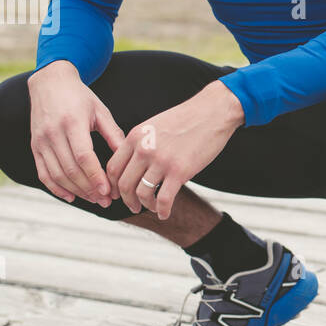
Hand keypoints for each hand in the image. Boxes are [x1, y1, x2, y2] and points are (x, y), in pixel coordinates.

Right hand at [27, 60, 124, 206]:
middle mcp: (53, 133)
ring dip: (76, 191)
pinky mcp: (35, 146)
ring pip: (57, 174)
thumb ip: (114, 135)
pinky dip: (56, 188)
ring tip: (94, 199)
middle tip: (106, 200)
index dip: (96, 176)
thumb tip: (128, 158)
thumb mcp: (100, 111)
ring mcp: (41, 141)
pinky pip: (43, 173)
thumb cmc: (80, 97)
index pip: (83, 156)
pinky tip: (71, 197)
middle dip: (89, 189)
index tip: (109, 191)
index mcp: (72, 122)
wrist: (50, 82)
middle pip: (70, 169)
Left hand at [106, 80, 244, 218]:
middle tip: (133, 206)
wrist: (213, 112)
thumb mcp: (155, 126)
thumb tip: (135, 165)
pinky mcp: (179, 171)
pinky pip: (164, 199)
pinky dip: (162, 210)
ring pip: (142, 193)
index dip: (113, 185)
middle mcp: (144, 149)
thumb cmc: (188, 118)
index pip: (113, 167)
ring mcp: (161, 161)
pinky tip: (165, 213)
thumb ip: (142, 143)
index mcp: (136, 136)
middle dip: (127, 200)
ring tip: (151, 208)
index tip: (118, 194)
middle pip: (124, 184)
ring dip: (145, 206)